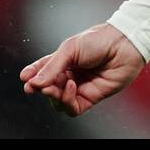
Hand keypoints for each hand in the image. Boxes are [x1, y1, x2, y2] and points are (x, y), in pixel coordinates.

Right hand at [20, 23, 144, 116]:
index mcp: (63, 61)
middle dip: (41, 88)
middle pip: (47, 89)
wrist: (124, 44)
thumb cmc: (99, 40)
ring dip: (53, 96)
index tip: (25, 78)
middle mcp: (70, 75)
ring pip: (58, 102)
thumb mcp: (70, 49)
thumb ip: (52, 67)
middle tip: (36, 86)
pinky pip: (73, 108)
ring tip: (53, 87)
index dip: (32, 76)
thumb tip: (34, 84)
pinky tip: (71, 86)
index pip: (42, 72)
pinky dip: (67, 101)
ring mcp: (80, 87)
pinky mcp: (91, 97)